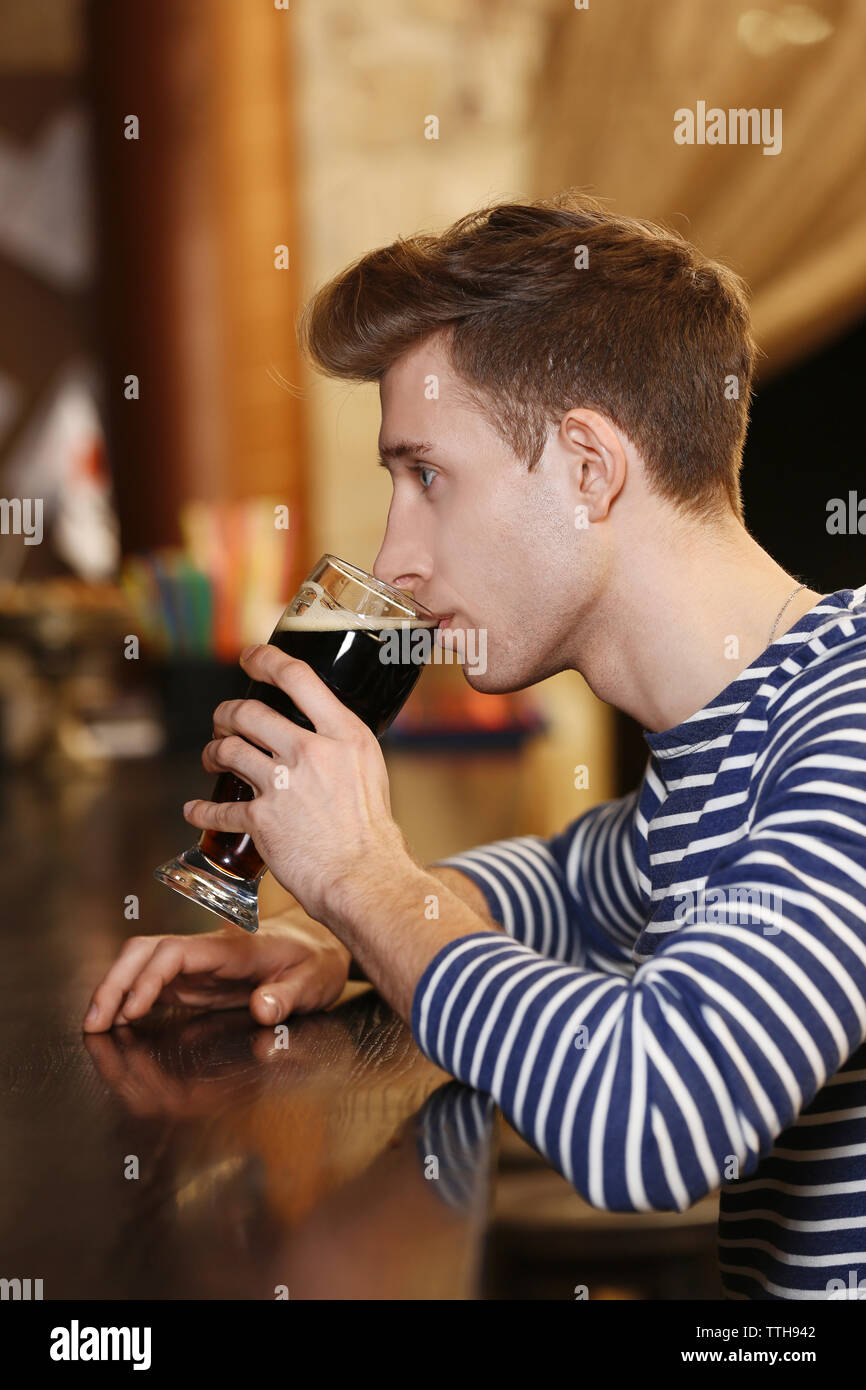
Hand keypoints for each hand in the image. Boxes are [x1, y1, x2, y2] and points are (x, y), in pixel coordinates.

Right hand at [82, 918, 351, 1032]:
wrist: (323, 946)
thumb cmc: (319, 961)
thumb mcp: (316, 981)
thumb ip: (290, 994)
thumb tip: (262, 1008)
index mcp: (235, 950)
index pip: (178, 952)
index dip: (149, 978)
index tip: (132, 1010)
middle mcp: (210, 952)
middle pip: (147, 951)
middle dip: (115, 981)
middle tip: (94, 1021)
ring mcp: (201, 965)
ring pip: (144, 964)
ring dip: (116, 989)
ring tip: (96, 1025)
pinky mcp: (199, 979)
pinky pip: (156, 982)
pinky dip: (132, 998)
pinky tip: (119, 1020)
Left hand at [182, 642, 412, 927]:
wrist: (365, 878)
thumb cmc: (373, 834)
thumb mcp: (369, 771)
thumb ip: (342, 749)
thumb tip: (322, 741)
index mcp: (344, 735)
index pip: (297, 677)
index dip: (265, 660)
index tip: (249, 658)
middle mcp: (311, 751)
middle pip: (249, 712)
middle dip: (227, 713)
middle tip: (224, 721)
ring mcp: (283, 784)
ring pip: (228, 750)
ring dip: (212, 751)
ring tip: (212, 757)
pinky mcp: (261, 819)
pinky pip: (218, 808)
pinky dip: (201, 809)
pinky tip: (194, 810)